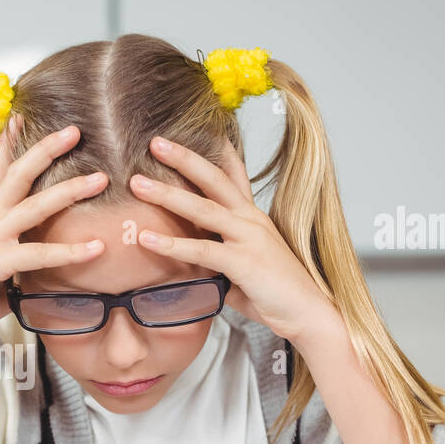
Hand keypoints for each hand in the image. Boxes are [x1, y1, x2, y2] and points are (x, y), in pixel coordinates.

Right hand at [0, 116, 109, 340]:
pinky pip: (38, 253)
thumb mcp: (0, 274)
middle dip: (46, 149)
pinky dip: (70, 251)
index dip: (9, 144)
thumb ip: (23, 266)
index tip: (19, 117)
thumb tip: (45, 274)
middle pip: (19, 174)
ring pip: (34, 205)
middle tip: (75, 130)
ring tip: (100, 178)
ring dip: (69, 189)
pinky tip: (95, 247)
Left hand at [128, 136, 338, 345]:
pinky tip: (147, 238)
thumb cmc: (273, 294)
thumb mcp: (240, 268)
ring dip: (168, 194)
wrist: (307, 314)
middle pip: (214, 180)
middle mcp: (251, 220)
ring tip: (137, 183)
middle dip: (184, 159)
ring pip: (203, 209)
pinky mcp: (244, 262)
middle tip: (155, 142)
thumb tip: (187, 264)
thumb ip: (214, 258)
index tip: (199, 129)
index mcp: (252, 218)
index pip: (234, 176)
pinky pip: (202, 250)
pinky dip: (172, 245)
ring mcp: (249, 238)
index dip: (218, 152)